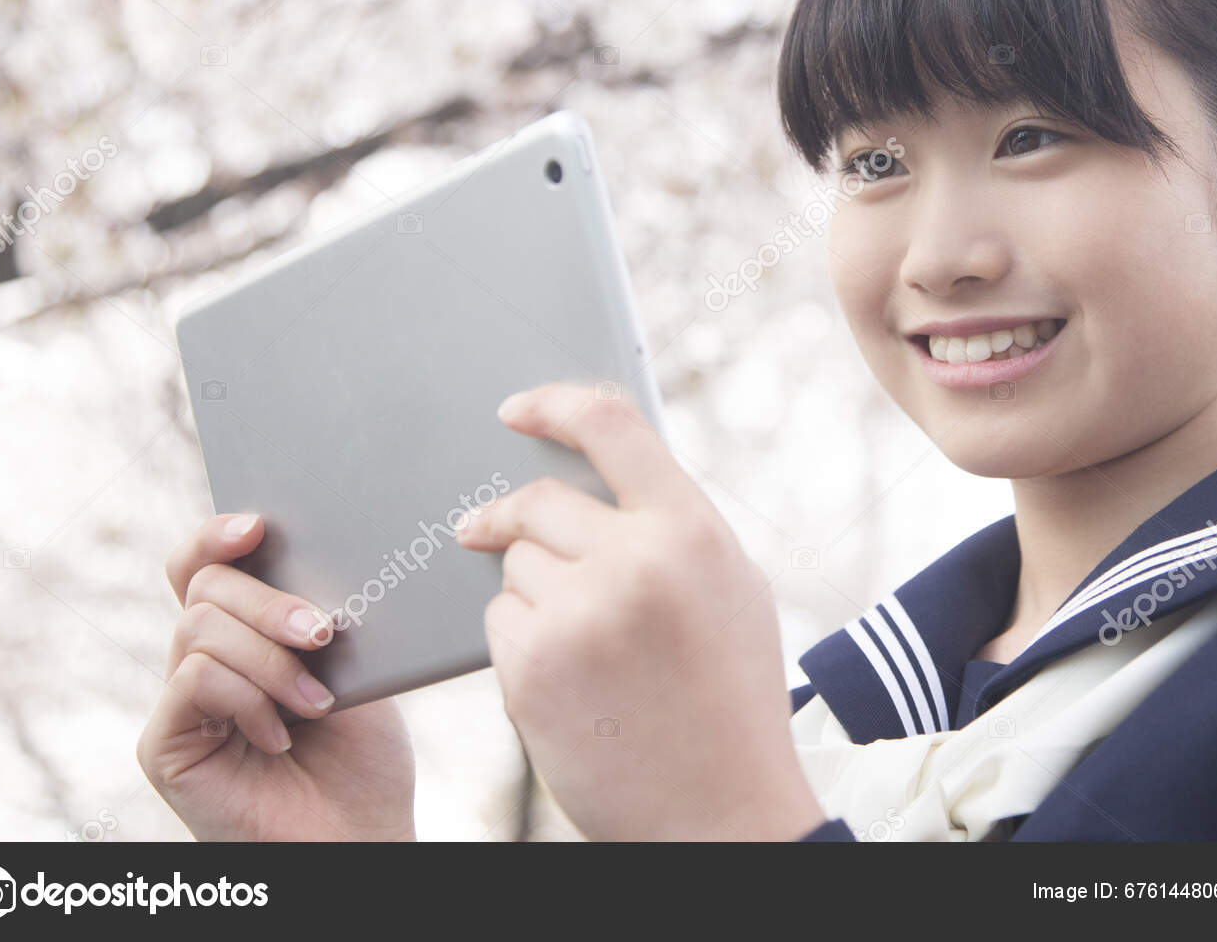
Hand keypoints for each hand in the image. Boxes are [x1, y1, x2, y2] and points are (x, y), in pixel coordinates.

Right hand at [137, 514, 415, 839]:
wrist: (360, 836)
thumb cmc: (362, 759)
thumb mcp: (353, 669)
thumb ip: (316, 616)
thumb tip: (315, 551)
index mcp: (244, 635)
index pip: (207, 565)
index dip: (218, 534)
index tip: (257, 524)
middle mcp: (203, 662)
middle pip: (205, 586)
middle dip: (269, 601)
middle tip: (323, 633)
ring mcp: (180, 703)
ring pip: (201, 628)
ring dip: (270, 659)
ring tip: (317, 702)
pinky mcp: (164, 744)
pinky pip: (195, 680)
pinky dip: (247, 697)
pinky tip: (280, 733)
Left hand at [460, 381, 824, 840]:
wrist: (723, 812)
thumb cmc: (730, 699)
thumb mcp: (731, 589)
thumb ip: (671, 526)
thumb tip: (598, 477)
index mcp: (692, 530)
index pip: (610, 424)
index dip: (555, 404)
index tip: (517, 409)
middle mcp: (635, 560)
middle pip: (539, 499)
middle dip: (511, 517)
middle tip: (485, 528)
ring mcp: (580, 613)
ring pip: (514, 565)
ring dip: (532, 594)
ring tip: (588, 650)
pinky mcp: (534, 666)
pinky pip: (499, 622)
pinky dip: (519, 644)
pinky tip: (567, 683)